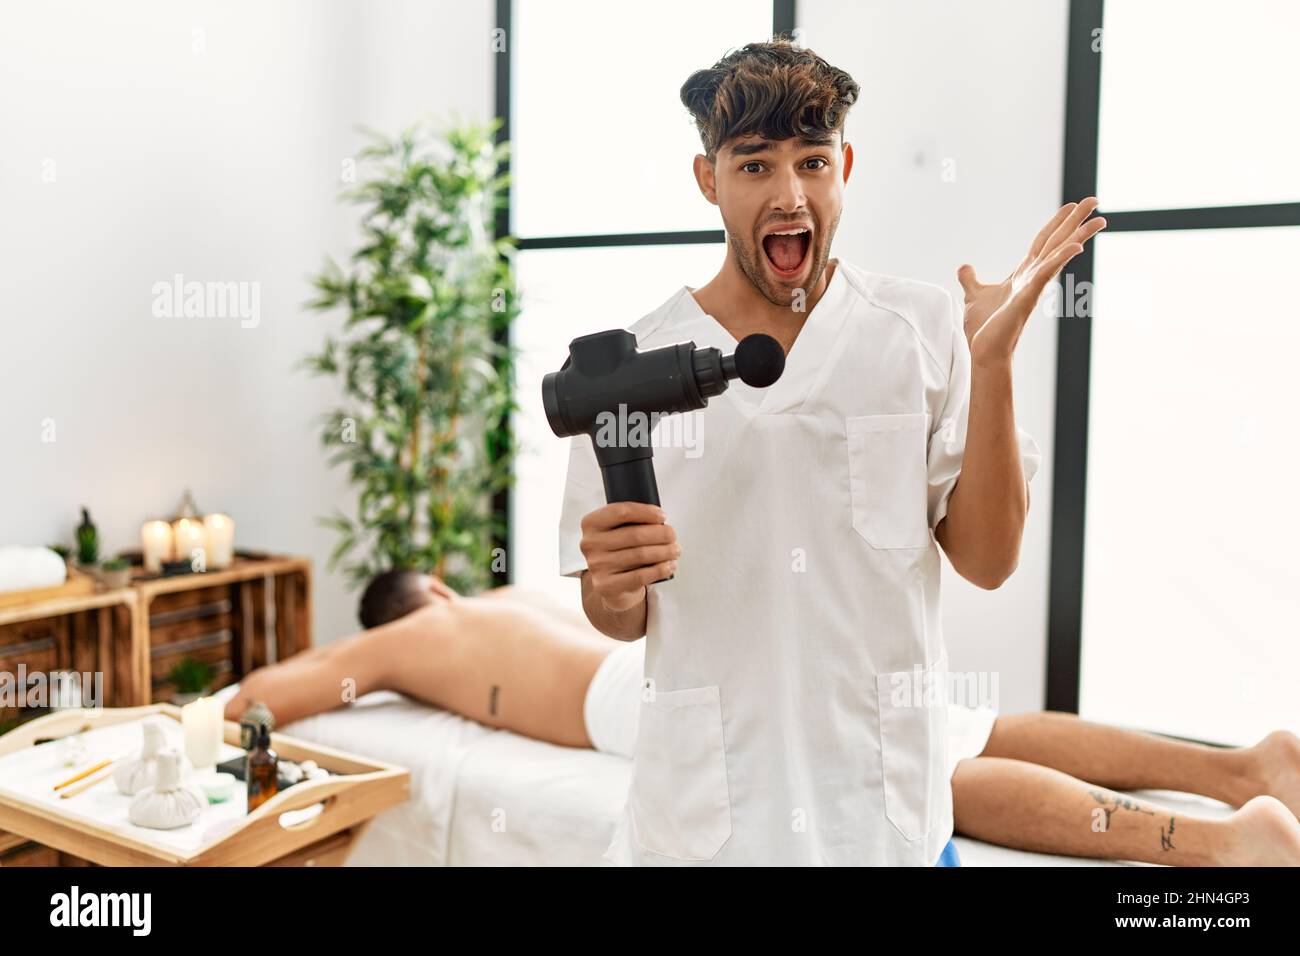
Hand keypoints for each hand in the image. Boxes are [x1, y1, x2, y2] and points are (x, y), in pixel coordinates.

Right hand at [579, 501, 679, 611]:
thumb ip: (631, 520)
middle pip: (635, 534)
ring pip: (640, 554)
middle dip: (661, 533)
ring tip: (675, 550)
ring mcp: (597, 565)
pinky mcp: (606, 585)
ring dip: (664, 551)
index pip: (621, 512)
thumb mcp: (618, 531)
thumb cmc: (620, 551)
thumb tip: (660, 519)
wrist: (611, 586)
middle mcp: (589, 544)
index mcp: (591, 523)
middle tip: (673, 535)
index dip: (646, 512)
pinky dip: (659, 569)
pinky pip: (640, 576)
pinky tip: (669, 566)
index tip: (663, 516)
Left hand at [956, 197, 1106, 367]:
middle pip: (1057, 242)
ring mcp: (1032, 288)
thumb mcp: (974, 295)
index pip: (1043, 242)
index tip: (1071, 207)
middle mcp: (1033, 278)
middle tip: (1094, 200)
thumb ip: (970, 280)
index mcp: (1023, 274)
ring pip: (1059, 255)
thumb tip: (964, 267)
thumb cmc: (984, 328)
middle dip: (1075, 221)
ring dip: (1079, 236)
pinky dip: (1060, 260)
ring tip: (1099, 220)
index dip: (1056, 223)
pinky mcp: (1026, 299)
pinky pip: (1046, 275)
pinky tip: (1076, 247)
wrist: (984, 352)